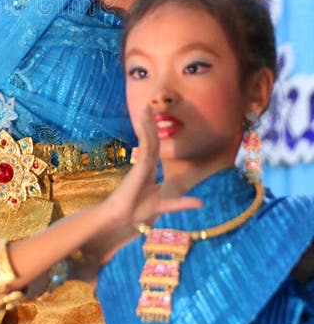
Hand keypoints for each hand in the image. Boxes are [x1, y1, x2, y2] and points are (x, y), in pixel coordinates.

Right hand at [102, 106, 201, 230]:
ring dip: (146, 122)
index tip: (152, 119)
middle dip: (149, 122)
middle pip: (150, 138)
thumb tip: (201, 203)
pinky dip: (144, 131)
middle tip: (147, 105)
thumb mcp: (165, 205)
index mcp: (149, 169)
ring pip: (148, 139)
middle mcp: (145, 163)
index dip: (153, 131)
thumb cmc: (137, 211)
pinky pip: (145, 145)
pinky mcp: (139, 165)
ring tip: (144, 107)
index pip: (153, 146)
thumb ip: (181, 202)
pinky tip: (143, 120)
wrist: (122, 217)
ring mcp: (142, 163)